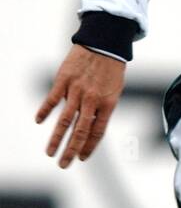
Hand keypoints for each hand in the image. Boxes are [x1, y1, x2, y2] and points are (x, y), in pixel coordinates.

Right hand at [35, 45, 125, 167]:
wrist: (104, 43)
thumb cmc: (111, 68)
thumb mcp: (114, 91)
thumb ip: (103, 108)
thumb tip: (90, 124)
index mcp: (108, 104)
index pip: (97, 132)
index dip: (89, 147)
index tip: (81, 158)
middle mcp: (92, 100)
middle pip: (80, 132)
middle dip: (71, 150)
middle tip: (64, 164)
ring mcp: (77, 91)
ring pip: (65, 120)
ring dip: (56, 138)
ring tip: (50, 152)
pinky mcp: (64, 80)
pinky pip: (53, 99)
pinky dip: (45, 110)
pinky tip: (39, 120)